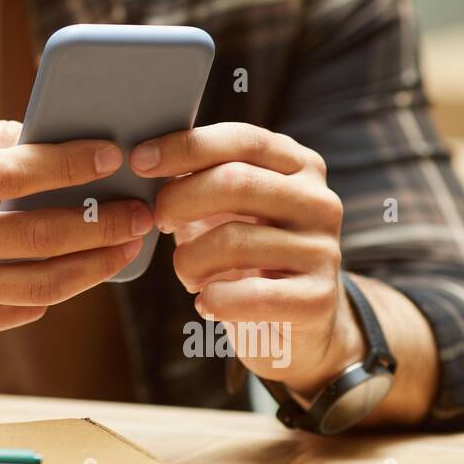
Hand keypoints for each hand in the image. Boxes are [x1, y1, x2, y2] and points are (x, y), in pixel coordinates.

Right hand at [0, 118, 151, 349]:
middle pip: (38, 236)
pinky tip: (82, 270)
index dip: (70, 163)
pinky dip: (57, 290)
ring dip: (95, 265)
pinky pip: (19, 312)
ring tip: (127, 246)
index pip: (14, 172)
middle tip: (142, 212)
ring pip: (39, 285)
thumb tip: (52, 137)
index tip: (114, 154)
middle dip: (102, 223)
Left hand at [131, 122, 364, 395]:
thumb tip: (146, 159)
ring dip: (190, 260)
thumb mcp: (226, 209)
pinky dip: (214, 300)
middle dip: (180, 199)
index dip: (187, 147)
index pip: (242, 140)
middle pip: (237, 182)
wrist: (298, 322)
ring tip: (187, 272)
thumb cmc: (246, 253)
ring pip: (234, 241)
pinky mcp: (318, 298)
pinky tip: (206, 303)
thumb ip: (200, 179)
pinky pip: (250, 295)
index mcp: (298, 165)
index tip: (139, 161)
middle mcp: (318, 201)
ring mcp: (324, 250)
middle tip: (159, 221)